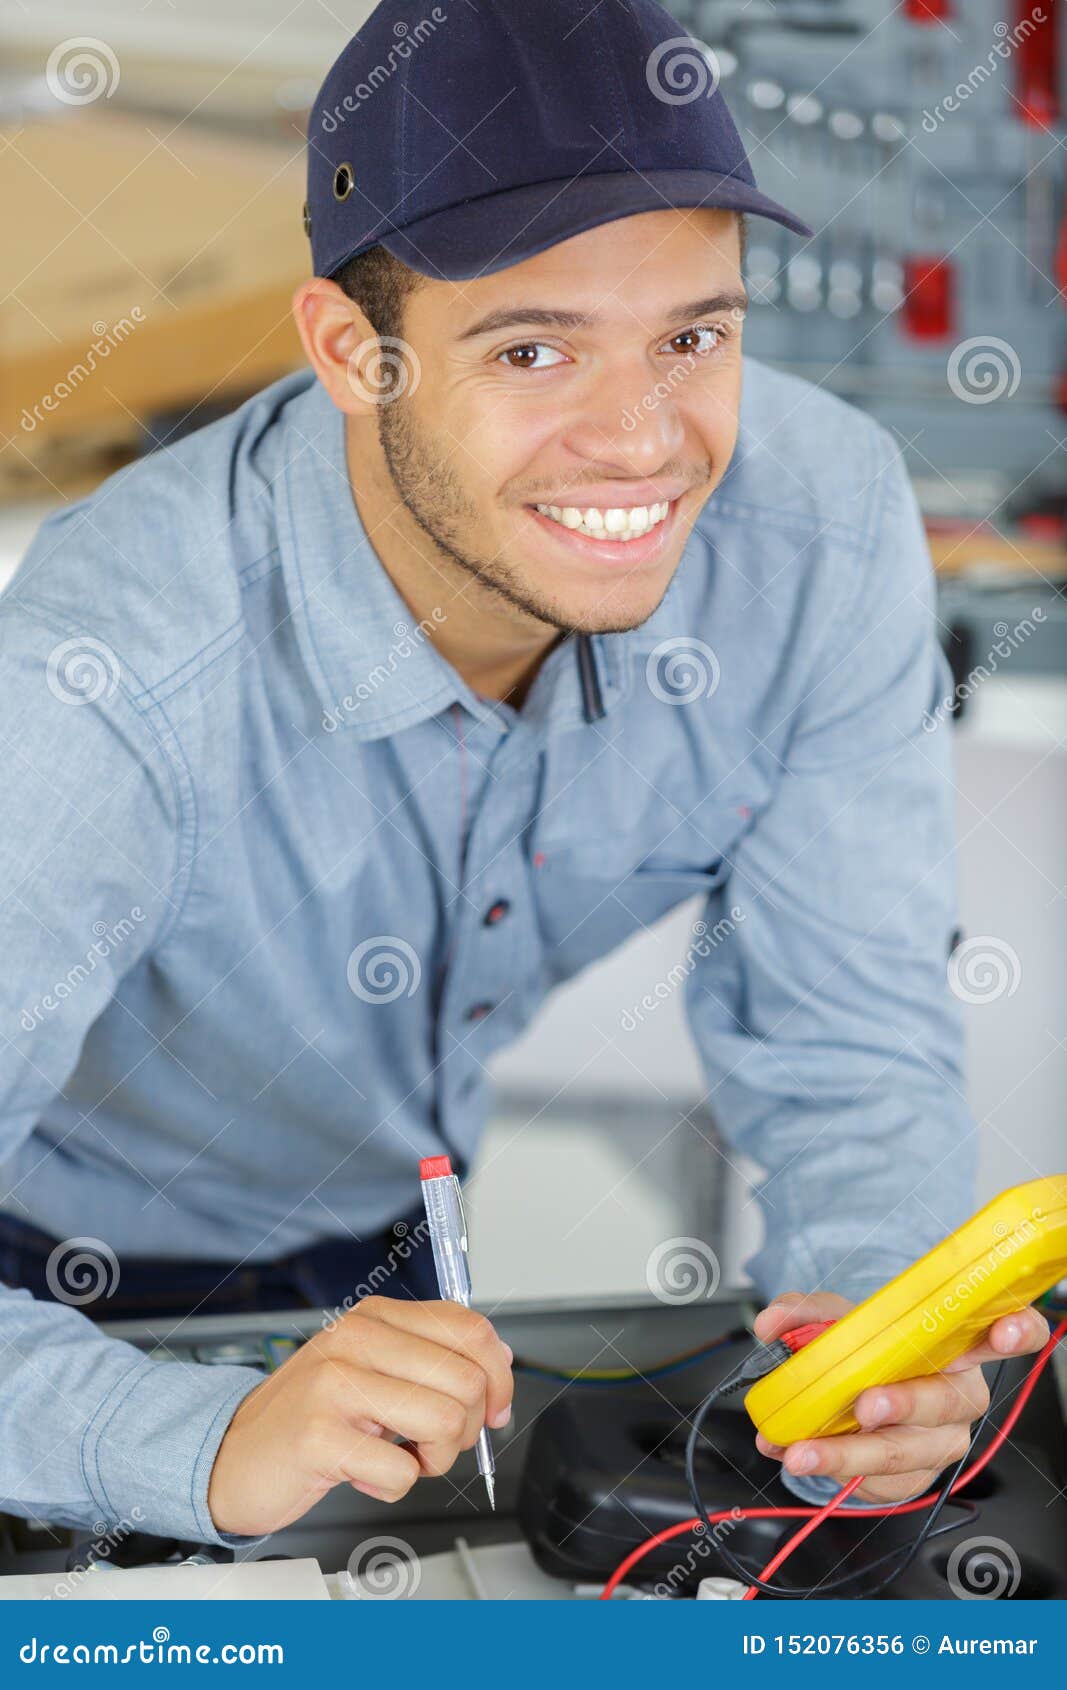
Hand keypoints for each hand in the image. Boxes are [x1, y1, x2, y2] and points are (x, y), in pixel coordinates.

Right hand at [207, 1296, 512, 1535]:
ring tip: (399, 1457)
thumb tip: (500, 1365)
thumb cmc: (311, 1416)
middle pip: (466, 1381)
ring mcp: (335, 1384)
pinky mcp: (319, 1436)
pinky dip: (393, 1487)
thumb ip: (431, 1357)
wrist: (232, 1454)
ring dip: (433, 1460)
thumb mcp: (372, 1369)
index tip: (494, 1409)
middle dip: (464, 1429)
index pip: (470, 1329)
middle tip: (429, 1442)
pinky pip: (402, 1472)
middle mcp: (355, 1339)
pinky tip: (364, 1474)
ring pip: (444, 1422)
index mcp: (375, 1317)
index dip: (499, 1376)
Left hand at [751, 1290, 1048, 1504]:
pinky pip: (881, 1482)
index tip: (1002, 1333)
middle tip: (863, 1405)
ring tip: (802, 1450)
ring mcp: (940, 1442)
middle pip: (942, 1403)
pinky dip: (837, 1471)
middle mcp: (958, 1395)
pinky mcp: (915, 1478)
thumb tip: (770, 1321)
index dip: (1016, 1332)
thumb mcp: (835, 1317)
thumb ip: (803, 1311)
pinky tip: (808, 1458)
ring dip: (847, 1452)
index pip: (1010, 1333)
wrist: (855, 1392)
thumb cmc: (866, 1348)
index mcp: (955, 1344)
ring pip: (903, 1452)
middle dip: (903, 1404)